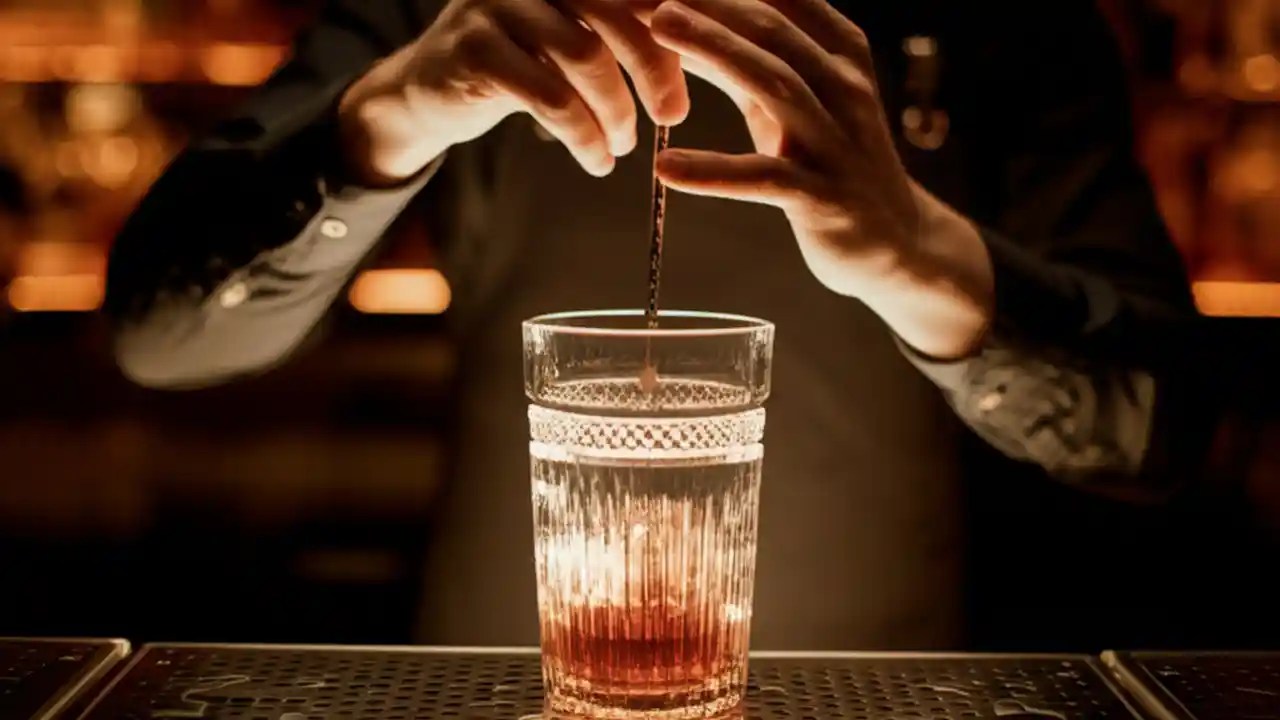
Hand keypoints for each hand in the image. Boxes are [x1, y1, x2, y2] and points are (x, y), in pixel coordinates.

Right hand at [340, 0, 690, 183]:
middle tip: (672, 114)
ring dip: (615, 111)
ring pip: (584, 59)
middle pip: (615, 13)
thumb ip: (619, 32)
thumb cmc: (516, 66)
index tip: (693, 72)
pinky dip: (583, 136)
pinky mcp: (475, 50)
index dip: (669, 30)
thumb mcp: (569, 39)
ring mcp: (497, 5)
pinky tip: (596, 158)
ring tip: (621, 146)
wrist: (426, 92)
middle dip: (653, 68)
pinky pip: (550, 98)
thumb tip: (698, 50)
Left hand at [649, 0, 994, 357]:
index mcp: (843, 56)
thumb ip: (747, 65)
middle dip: (714, 2)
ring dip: (714, 49)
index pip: (786, 0)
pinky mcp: (821, 197)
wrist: (896, 242)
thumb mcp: (795, 104)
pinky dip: (713, 171)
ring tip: (657, 31)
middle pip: (773, 32)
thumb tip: (679, 23)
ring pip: (774, 84)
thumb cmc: (830, 159)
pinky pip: (762, 177)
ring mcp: (835, 142)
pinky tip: (666, 168)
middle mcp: (846, 89)